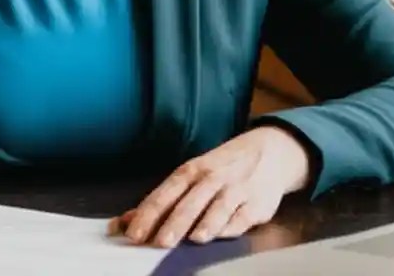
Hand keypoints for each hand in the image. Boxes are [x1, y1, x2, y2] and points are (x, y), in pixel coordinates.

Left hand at [110, 126, 313, 247]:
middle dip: (175, 222)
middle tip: (159, 242)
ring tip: (194, 239)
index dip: (148, 214)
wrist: (268, 152)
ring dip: (206, 223)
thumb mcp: (192, 174)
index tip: (133, 233)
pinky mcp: (257, 204)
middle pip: (190, 202)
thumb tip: (125, 221)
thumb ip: (162, 200)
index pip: (165, 193)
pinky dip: (232, 226)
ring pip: (219, 208)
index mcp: (191, 171)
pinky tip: (222, 235)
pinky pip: (243, 217)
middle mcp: (212, 178)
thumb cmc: (221, 168)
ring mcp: (236, 189)